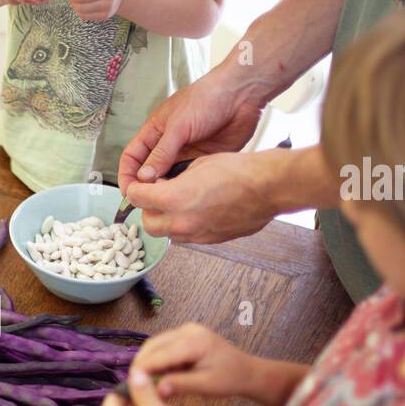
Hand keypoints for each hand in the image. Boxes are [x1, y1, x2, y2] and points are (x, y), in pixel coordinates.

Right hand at [118, 69, 262, 190]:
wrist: (241, 95)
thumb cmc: (208, 97)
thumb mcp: (178, 126)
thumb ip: (161, 153)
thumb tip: (144, 176)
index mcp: (155, 132)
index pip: (132, 157)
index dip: (127, 175)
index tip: (129, 192)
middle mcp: (168, 145)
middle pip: (149, 171)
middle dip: (146, 187)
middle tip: (148, 201)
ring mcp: (186, 154)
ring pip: (169, 178)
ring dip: (167, 189)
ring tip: (168, 199)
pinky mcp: (203, 160)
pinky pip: (189, 178)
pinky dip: (185, 187)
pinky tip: (186, 193)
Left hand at [125, 149, 279, 243]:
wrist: (269, 188)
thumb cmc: (238, 171)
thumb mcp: (197, 164)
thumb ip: (174, 178)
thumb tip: (163, 184)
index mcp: (174, 198)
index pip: (137, 198)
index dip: (135, 189)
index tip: (139, 185)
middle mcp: (182, 221)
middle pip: (148, 224)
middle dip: (148, 210)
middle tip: (156, 196)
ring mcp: (196, 234)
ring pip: (167, 234)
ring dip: (166, 220)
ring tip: (178, 203)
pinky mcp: (211, 240)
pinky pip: (188, 236)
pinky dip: (185, 225)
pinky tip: (197, 210)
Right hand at [129, 323, 255, 398]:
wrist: (247, 371)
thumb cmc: (229, 380)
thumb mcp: (206, 386)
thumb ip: (180, 385)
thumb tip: (154, 390)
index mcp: (194, 342)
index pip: (159, 354)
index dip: (142, 369)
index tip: (130, 386)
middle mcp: (188, 330)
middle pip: (153, 345)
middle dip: (141, 365)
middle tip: (134, 386)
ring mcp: (186, 330)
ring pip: (155, 344)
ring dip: (147, 362)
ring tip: (145, 382)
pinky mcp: (185, 334)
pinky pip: (163, 346)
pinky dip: (157, 360)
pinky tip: (157, 375)